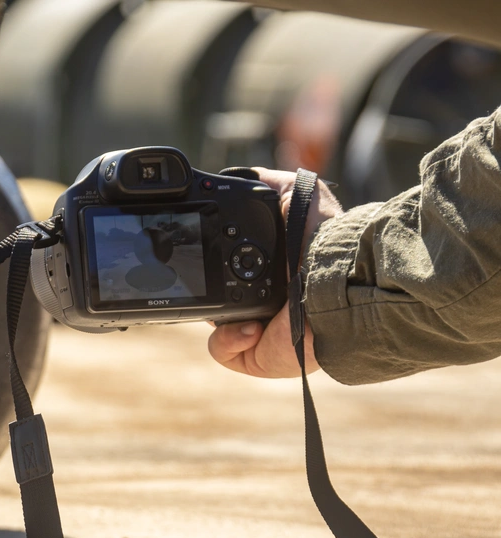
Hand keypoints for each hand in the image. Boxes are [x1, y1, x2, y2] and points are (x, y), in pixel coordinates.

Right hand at [207, 168, 341, 377]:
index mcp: (269, 271)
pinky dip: (229, 338)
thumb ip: (272, 183)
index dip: (213, 261)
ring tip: (242, 308)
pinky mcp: (256, 356)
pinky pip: (222, 350)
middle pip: (215, 296)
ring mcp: (259, 333)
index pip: (227, 269)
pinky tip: (252, 328)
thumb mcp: (299, 196)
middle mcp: (265, 302)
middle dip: (208, 286)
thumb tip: (242, 175)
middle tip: (213, 279)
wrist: (337, 286)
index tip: (205, 250)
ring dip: (218, 315)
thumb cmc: (325, 242)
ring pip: (213, 325)